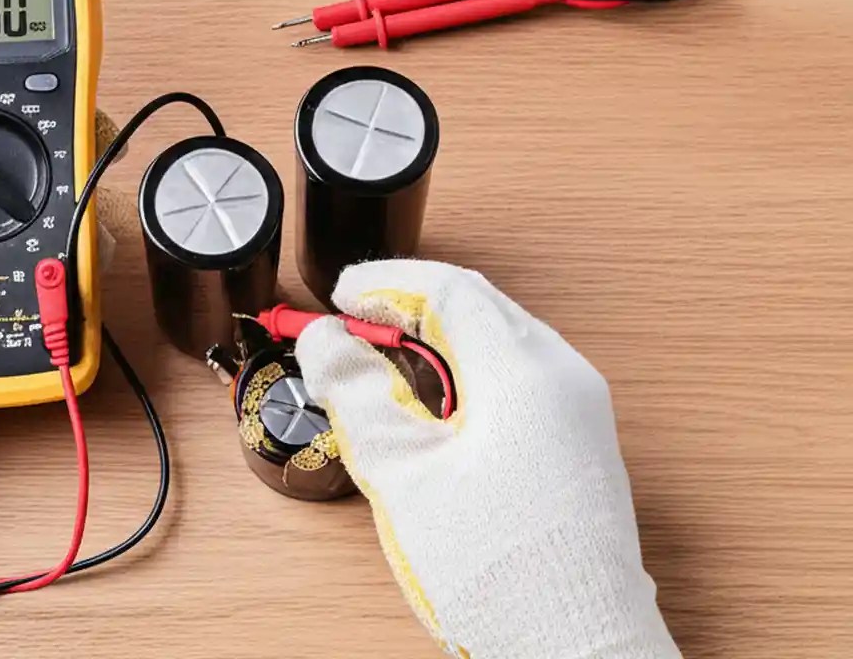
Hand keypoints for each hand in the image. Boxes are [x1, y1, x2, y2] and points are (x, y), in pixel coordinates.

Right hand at [294, 260, 678, 657]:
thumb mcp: (403, 475)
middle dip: (409, 308)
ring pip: (499, 339)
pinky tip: (433, 410)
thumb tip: (325, 341)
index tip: (340, 296)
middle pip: (478, 307)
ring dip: (437, 341)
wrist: (574, 646)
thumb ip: (357, 394)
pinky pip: (519, 376)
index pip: (449, 290)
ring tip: (383, 371)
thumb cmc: (501, 574)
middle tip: (353, 329)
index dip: (386, 284)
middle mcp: (564, 378)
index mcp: (524, 374)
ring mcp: (580, 409)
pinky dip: (468, 373)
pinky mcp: (579, 440)